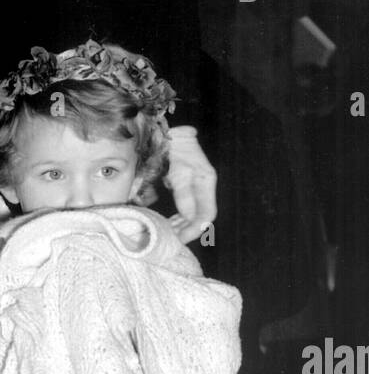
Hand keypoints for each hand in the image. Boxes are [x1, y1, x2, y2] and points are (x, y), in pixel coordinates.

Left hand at [165, 126, 217, 244]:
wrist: (170, 132)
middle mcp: (204, 186)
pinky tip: (170, 224)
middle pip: (201, 217)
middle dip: (187, 231)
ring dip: (182, 227)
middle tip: (171, 241)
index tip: (179, 239)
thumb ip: (183, 193)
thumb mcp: (177, 170)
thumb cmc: (173, 147)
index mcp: (206, 182)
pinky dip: (179, 218)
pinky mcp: (189, 186)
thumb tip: (187, 217)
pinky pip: (187, 208)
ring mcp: (198, 187)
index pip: (205, 214)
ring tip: (169, 234)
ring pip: (194, 215)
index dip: (194, 230)